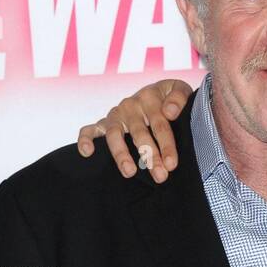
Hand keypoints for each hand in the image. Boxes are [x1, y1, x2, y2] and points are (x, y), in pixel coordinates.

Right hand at [77, 79, 192, 181]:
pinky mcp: (103, 123)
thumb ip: (180, 97)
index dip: (166, 145)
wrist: (156, 95)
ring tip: (129, 172)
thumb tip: (169, 112)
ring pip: (114, 134)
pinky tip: (87, 153)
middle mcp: (131, 105)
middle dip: (150, 156)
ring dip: (121, 154)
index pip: (159, 124)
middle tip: (160, 176)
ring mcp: (116, 114)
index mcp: (150, 97)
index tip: (172, 165)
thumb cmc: (171, 100)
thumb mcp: (181, 90)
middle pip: (139, 132)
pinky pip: (89, 129)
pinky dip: (85, 139)